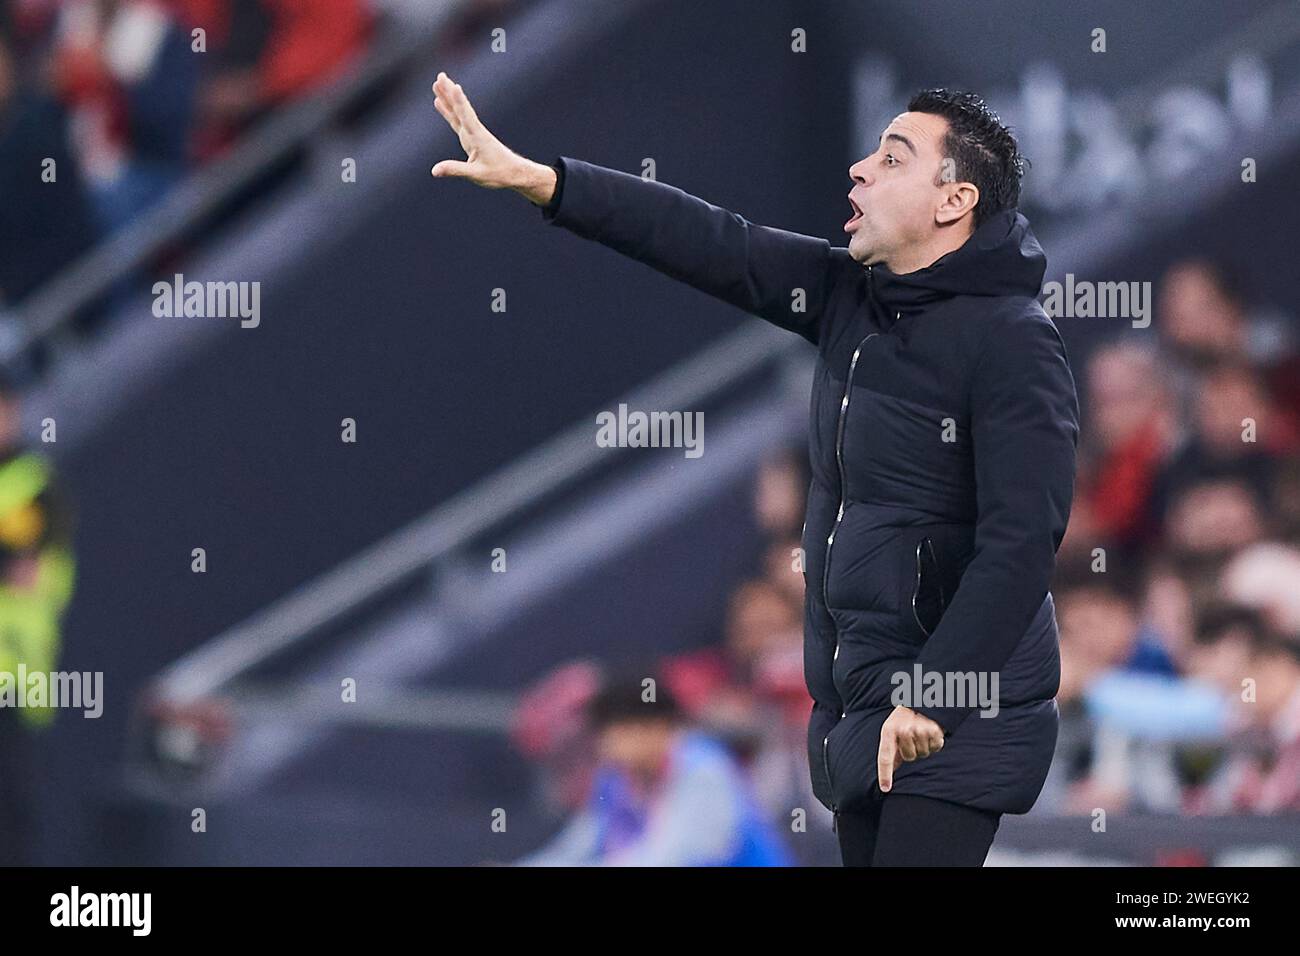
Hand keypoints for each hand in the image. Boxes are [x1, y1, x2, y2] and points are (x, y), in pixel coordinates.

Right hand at [430, 72, 556, 204]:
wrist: (514, 173)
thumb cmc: (499, 174)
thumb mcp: (476, 174)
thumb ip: (455, 170)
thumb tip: (434, 171)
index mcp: (477, 138)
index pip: (467, 116)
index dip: (460, 102)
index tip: (454, 86)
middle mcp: (474, 131)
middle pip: (460, 108)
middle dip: (450, 92)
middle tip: (440, 75)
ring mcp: (471, 133)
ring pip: (457, 111)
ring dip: (447, 97)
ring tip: (437, 82)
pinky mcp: (470, 137)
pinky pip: (456, 120)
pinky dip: (448, 110)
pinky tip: (439, 102)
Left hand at [877, 705, 944, 792]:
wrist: (922, 700)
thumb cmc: (905, 717)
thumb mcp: (891, 730)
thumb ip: (890, 751)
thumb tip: (888, 772)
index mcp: (888, 730)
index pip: (885, 757)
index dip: (885, 774)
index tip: (885, 788)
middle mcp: (903, 730)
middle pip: (909, 757)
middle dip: (911, 751)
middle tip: (912, 737)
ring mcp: (919, 730)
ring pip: (923, 753)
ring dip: (924, 746)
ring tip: (921, 731)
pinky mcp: (934, 730)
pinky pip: (935, 747)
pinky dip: (935, 742)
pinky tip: (931, 731)